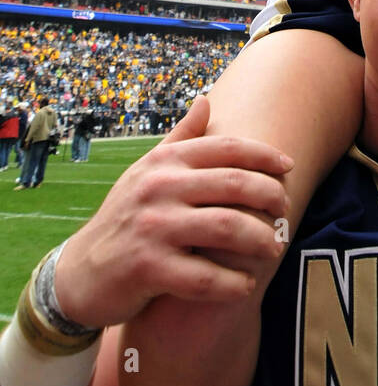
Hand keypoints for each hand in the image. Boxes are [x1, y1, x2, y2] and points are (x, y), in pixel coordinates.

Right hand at [54, 96, 292, 328]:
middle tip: (286, 212)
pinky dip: (232, 283)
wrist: (80, 272)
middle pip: (235, 184)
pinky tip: (245, 285)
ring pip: (227, 227)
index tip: (288, 166)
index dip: (264, 155)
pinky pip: (204, 277)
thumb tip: (205, 100)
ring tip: (274, 249)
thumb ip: (180, 138)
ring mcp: (153, 227)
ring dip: (260, 240)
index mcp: (164, 162)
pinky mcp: (147, 268)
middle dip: (271, 197)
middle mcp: (159, 188)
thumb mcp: (146, 172)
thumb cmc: (125, 217)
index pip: (227, 148)